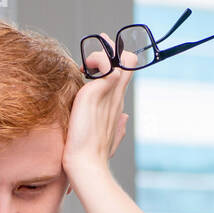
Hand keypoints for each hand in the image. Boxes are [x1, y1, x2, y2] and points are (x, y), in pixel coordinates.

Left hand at [62, 34, 131, 181]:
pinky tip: (84, 68)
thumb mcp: (107, 137)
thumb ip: (116, 125)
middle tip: (94, 53)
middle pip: (128, 61)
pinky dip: (98, 59)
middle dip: (112, 49)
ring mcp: (110, 94)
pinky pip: (107, 64)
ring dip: (103, 53)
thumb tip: (125, 118)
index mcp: (116, 104)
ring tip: (86, 64)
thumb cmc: (93, 155)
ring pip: (122, 58)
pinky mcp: (98, 92)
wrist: (86, 164)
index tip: (95, 63)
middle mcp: (117, 97)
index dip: (116, 61)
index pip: (125, 73)